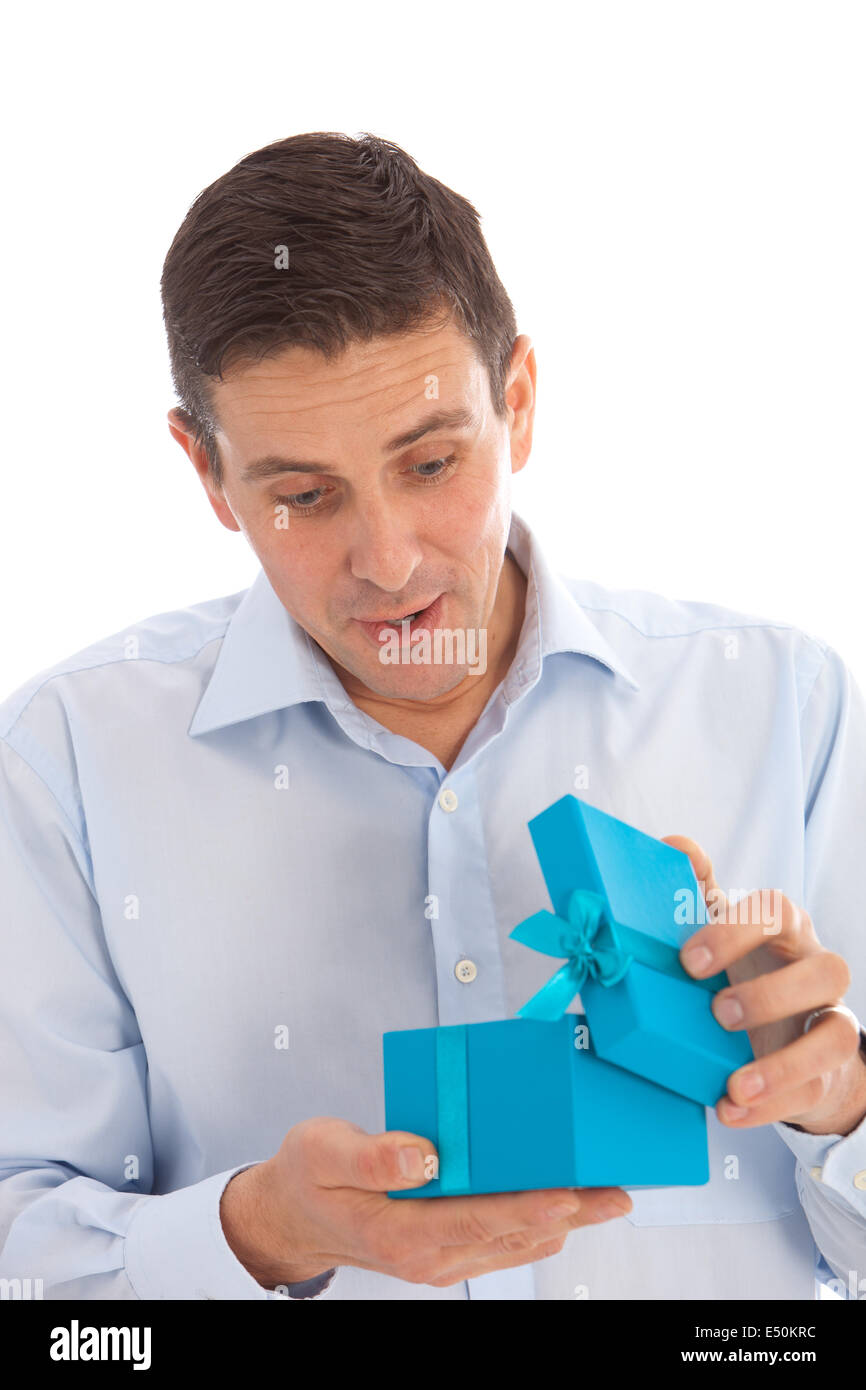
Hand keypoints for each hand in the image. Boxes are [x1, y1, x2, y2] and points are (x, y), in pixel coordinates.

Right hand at [219, 1116, 632, 1288]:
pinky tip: (565, 1203)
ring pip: (515, 1243)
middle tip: (617, 1191)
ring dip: (562, 1220)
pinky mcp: (447, 1249)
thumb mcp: (323, 1149)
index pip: (477, 1219)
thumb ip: (372, 1153)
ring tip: (606, 1193)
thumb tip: (424, 1152)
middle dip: (569, 1213)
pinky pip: (502, 1241)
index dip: (528, 1207)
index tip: (571, 1194)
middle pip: (511, 1235)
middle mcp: (428, 1253)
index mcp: (400, 1230)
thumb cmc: (309, 1174)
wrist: (293, 1214)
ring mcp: (441, 1258)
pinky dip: (537, 1223)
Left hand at [663, 836, 865, 1136]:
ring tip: (734, 1083)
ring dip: (783, 1063)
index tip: (687, 961)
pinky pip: (815, 1087)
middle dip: (773, 994)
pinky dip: (772, 1104)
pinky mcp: (826, 1070)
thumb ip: (694, 890)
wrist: (769, 1029)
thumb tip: (676, 846)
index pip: (775, 910)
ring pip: (836, 1035)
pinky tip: (731, 1109)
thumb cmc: (736, 967)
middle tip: (718, 1014)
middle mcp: (815, 968)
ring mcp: (828, 1020)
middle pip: (826, 968)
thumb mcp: (712, 929)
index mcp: (783, 927)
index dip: (735, 932)